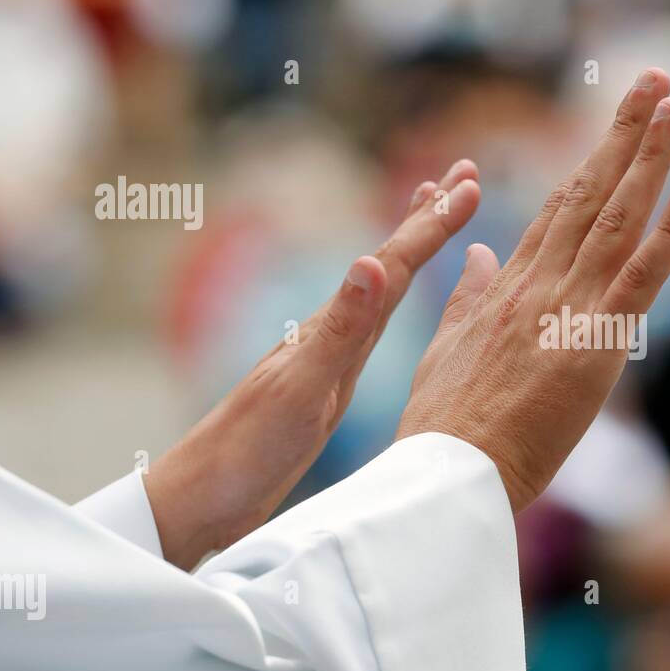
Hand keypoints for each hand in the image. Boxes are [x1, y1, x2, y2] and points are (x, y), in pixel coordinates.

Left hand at [147, 159, 481, 568]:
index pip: (394, 263)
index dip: (433, 224)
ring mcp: (329, 356)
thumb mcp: (303, 389)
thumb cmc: (247, 449)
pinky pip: (374, 325)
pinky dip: (393, 298)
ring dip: (412, 248)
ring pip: (383, 288)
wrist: (201, 497)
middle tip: (461, 173)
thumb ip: (339, 329)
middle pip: (390, 261)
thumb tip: (372, 261)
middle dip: (428, 217)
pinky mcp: (327, 383)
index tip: (468, 181)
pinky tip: (388, 300)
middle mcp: (334, 333)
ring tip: (430, 216)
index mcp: (335, 331)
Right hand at [396, 69, 669, 511]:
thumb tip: (481, 256)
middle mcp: (540, 283)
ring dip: (650, 156)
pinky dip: (669, 231)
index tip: (617, 122)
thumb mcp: (448, 349)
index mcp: (510, 287)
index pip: (559, 210)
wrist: (447, 471)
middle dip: (625, 131)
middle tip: (657, 78)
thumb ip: (468, 298)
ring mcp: (568, 307)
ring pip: (617, 217)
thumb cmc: (445, 424)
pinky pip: (640, 276)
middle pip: (590, 192)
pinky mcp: (594, 342)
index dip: (592, 161)